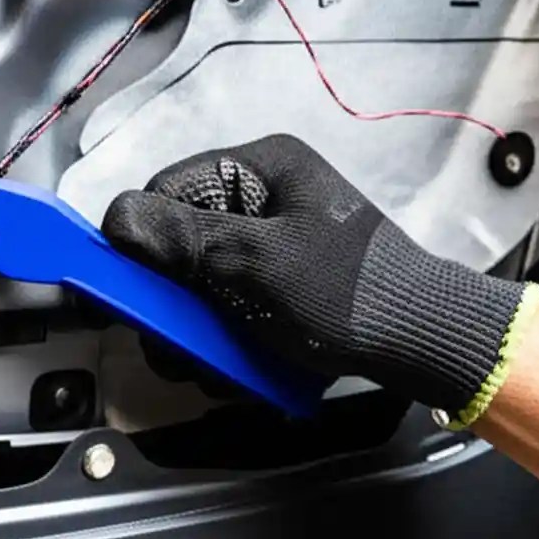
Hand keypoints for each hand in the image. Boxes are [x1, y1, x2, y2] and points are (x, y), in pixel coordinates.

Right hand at [102, 134, 538, 425]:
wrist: (424, 345)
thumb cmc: (349, 292)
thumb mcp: (256, 261)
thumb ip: (181, 237)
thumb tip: (114, 218)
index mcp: (261, 169)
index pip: (167, 191)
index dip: (143, 240)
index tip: (132, 290)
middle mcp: (262, 200)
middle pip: (177, 244)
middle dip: (170, 302)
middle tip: (174, 343)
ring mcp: (270, 247)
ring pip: (196, 286)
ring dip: (193, 333)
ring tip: (211, 365)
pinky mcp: (277, 289)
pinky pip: (226, 310)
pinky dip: (223, 343)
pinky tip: (236, 369)